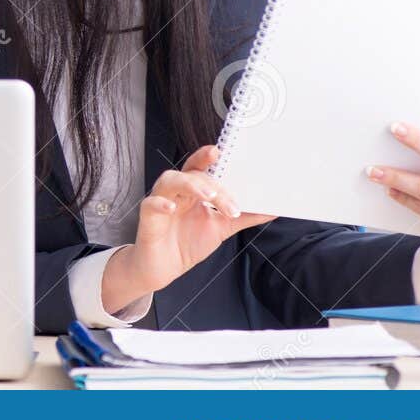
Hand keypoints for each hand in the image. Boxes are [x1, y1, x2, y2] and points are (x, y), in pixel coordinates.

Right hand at [100, 145, 275, 313]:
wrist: (164, 269)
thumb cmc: (187, 243)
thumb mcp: (221, 228)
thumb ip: (243, 217)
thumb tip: (271, 210)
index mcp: (191, 191)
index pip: (198, 166)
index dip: (205, 156)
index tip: (219, 151)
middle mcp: (176, 192)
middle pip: (191, 175)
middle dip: (212, 186)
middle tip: (230, 204)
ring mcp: (160, 203)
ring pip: (169, 181)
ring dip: (190, 185)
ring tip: (208, 196)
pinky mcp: (148, 218)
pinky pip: (150, 204)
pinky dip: (160, 203)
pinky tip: (171, 208)